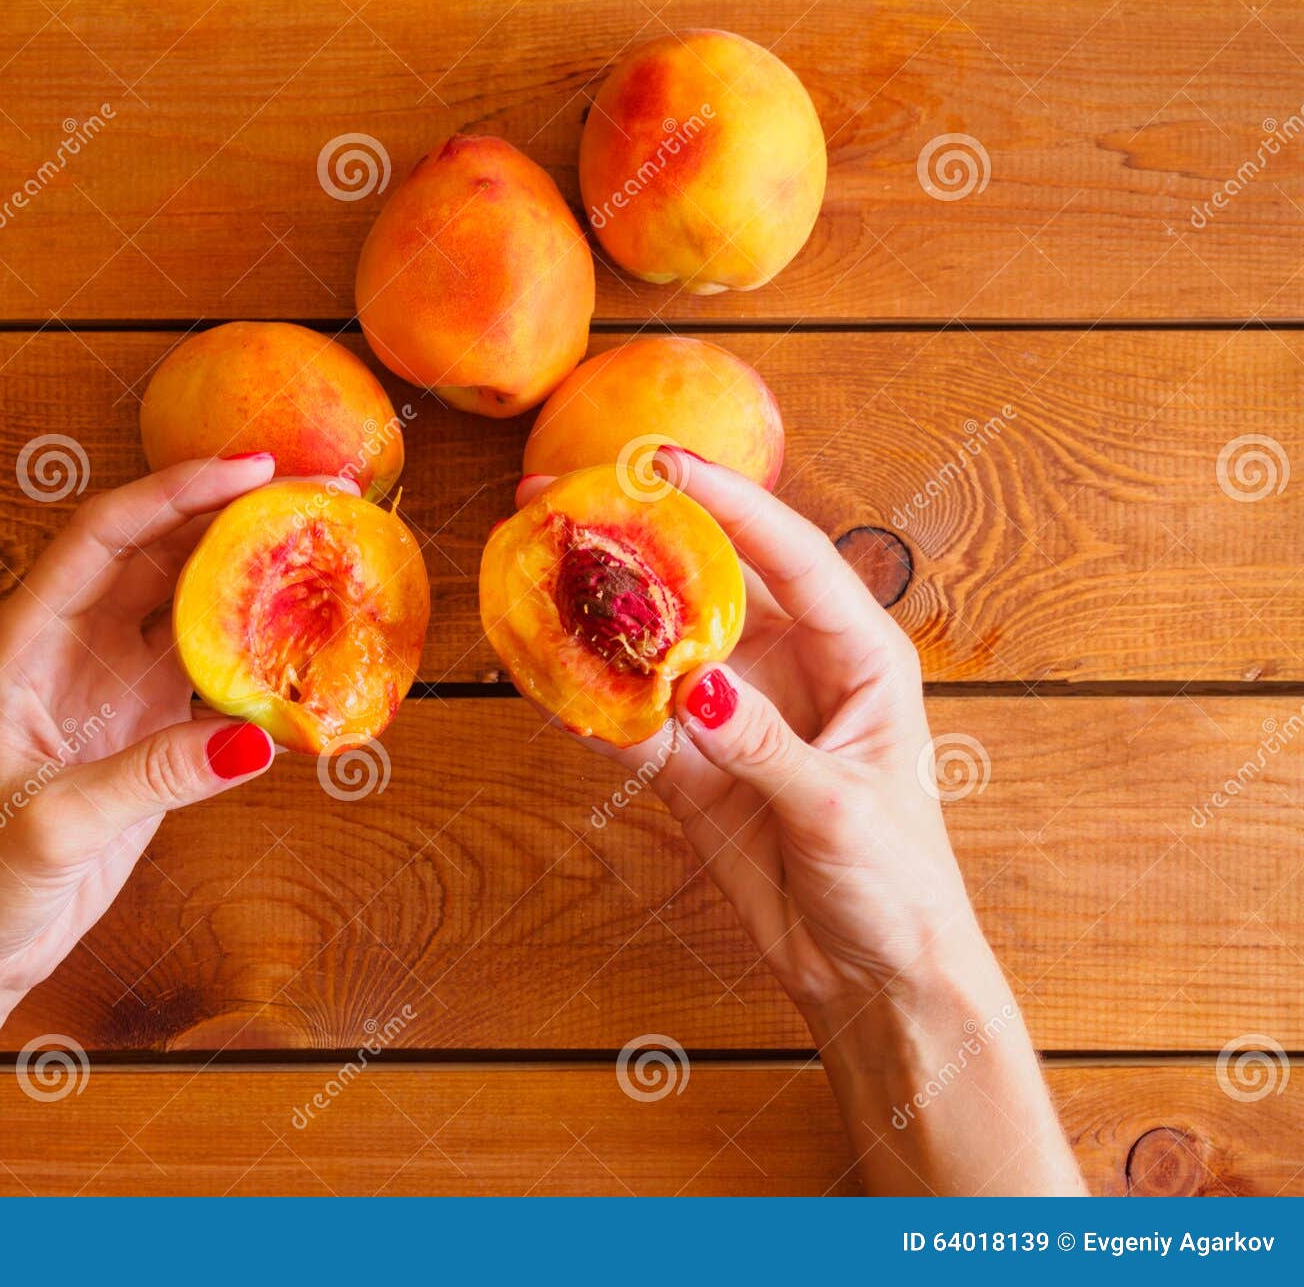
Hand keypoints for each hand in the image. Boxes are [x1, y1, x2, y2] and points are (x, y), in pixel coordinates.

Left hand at [0, 455, 286, 1006]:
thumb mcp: (53, 822)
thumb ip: (153, 776)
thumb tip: (255, 738)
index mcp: (25, 642)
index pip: (105, 536)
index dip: (176, 492)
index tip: (252, 469)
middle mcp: (73, 648)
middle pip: (160, 554)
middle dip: (232, 516)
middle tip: (314, 497)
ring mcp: (114, 687)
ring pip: (192, 605)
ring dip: (251, 578)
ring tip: (321, 554)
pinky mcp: (148, 732)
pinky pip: (212, 675)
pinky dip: (257, 659)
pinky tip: (305, 650)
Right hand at [520, 450, 989, 1020]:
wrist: (874, 975)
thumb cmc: (899, 883)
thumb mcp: (840, 808)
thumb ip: (764, 745)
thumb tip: (692, 687)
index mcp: (859, 652)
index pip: (789, 553)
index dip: (727, 502)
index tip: (659, 462)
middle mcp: (795, 666)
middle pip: (709, 582)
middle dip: (642, 539)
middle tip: (563, 498)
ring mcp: (738, 713)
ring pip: (660, 645)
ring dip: (604, 616)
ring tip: (538, 572)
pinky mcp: (696, 767)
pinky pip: (635, 723)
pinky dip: (595, 707)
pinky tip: (552, 683)